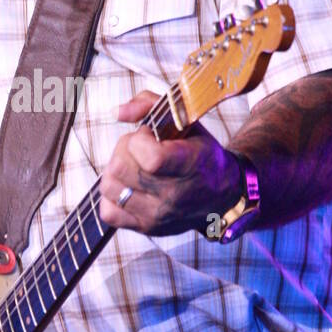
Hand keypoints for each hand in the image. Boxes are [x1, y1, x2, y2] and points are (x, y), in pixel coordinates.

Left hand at [98, 89, 241, 236]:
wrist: (223, 195)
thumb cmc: (202, 155)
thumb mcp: (186, 120)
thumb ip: (150, 104)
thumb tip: (119, 112)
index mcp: (189, 165)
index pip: (149, 157)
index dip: (140, 140)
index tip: (149, 135)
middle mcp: (173, 195)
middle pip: (120, 169)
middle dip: (124, 150)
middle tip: (139, 150)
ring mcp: (157, 215)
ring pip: (109, 187)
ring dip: (116, 172)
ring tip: (134, 167)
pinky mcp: (146, 228)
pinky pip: (108, 212)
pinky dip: (112, 196)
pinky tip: (128, 186)